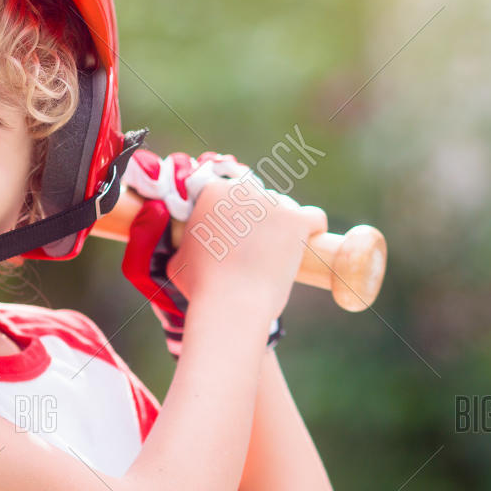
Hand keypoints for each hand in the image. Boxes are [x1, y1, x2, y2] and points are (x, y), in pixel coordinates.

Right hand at [168, 168, 327, 329]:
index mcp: (212, 190)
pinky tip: (308, 239)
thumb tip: (179, 241)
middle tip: (250, 244)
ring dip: (281, 224)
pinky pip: (314, 217)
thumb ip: (182, 241)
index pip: (227, 186)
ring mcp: (273, 203)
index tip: (232, 225)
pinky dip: (313, 227)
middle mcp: (243, 189)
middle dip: (254, 217)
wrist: (231, 304)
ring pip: (284, 206)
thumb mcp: (176, 257)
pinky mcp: (296, 221)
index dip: (230, 207)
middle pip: (256, 196)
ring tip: (273, 251)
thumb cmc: (201, 286)